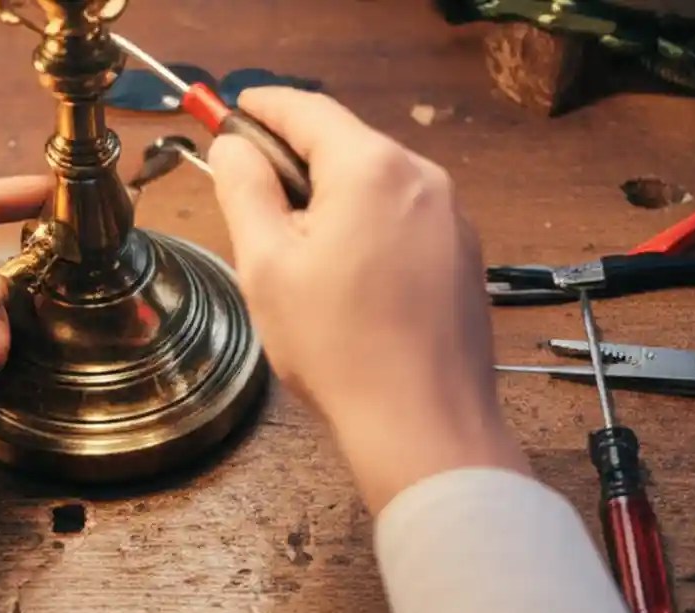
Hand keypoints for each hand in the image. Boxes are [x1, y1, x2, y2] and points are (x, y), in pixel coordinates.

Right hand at [208, 88, 528, 513]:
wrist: (424, 424)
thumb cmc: (337, 346)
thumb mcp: (266, 263)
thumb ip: (244, 189)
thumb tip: (234, 146)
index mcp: (371, 168)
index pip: (307, 109)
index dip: (261, 106)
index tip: (229, 111)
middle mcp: (423, 177)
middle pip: (345, 145)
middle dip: (294, 161)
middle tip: (250, 198)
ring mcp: (452, 217)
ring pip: (375, 184)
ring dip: (330, 199)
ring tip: (295, 253)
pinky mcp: (465, 256)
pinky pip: (403, 219)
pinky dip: (367, 228)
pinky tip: (346, 280)